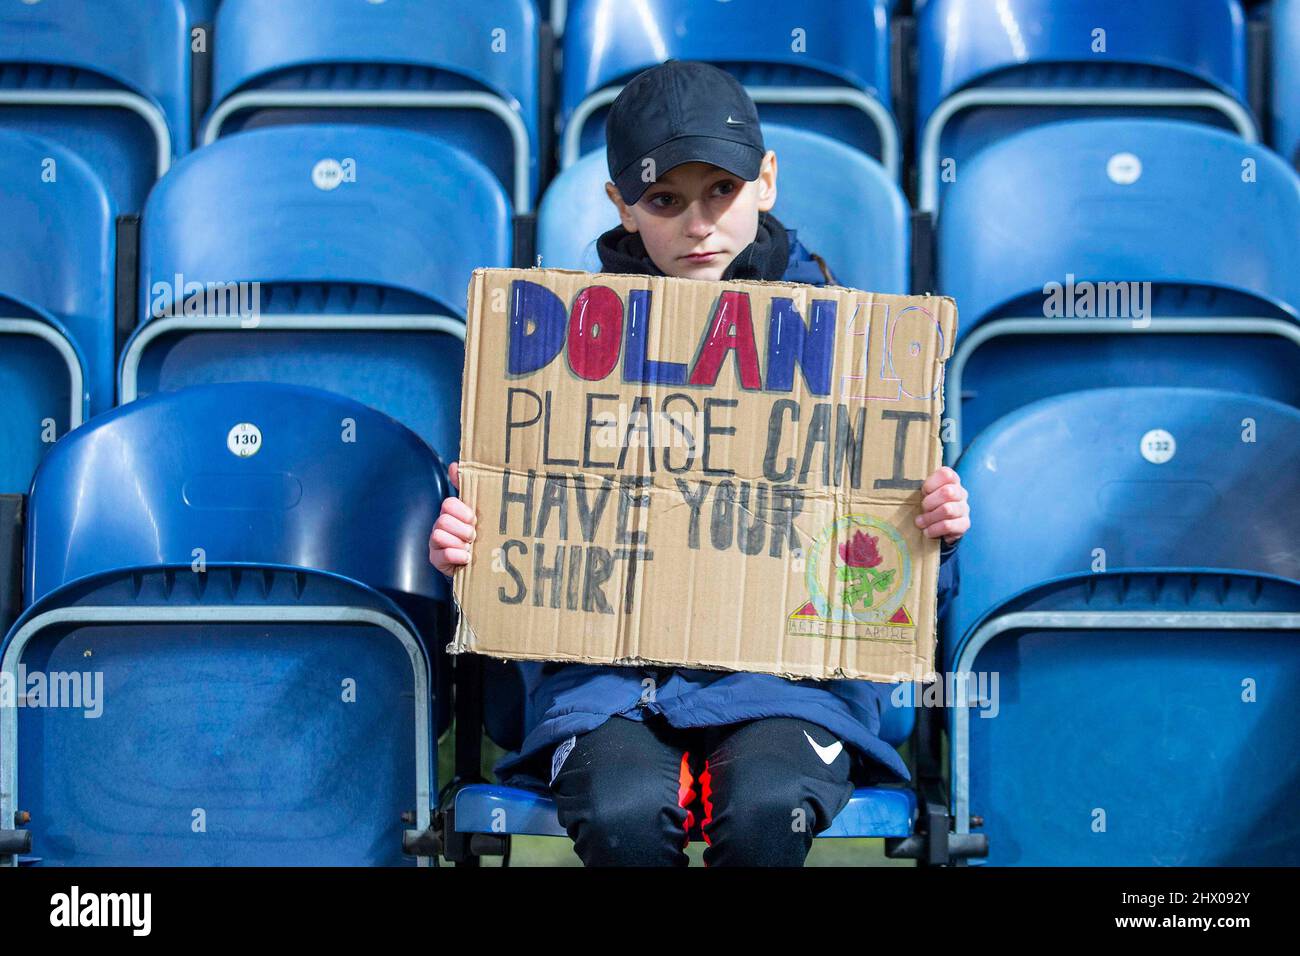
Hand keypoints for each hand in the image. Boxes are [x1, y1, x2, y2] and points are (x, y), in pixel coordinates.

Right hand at [428, 461, 476, 575]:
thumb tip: (454, 465)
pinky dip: (458, 556)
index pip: (448, 504)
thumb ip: (466, 487)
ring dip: (460, 544)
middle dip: (463, 530)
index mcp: (449, 513)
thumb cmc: (478, 536)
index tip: (474, 520)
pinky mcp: (436, 560)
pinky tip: (467, 558)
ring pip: (439, 536)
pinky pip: (443, 555)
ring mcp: (435, 544)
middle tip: (473, 537)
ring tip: (469, 548)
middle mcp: (439, 526)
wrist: (480, 563)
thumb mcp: (478, 511)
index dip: (463, 512)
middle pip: (443, 520)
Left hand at [915, 466, 969, 545]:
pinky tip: (927, 532)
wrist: (942, 528)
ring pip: (947, 509)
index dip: (931, 483)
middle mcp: (961, 493)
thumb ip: (921, 488)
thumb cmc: (930, 506)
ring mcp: (964, 508)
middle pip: (947, 492)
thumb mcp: (925, 494)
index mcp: (952, 481)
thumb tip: (902, 486)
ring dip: (930, 517)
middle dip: (929, 502)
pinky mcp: (964, 524)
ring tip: (920, 522)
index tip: (924, 492)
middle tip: (922, 509)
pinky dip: (934, 529)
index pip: (946, 474)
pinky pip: (948, 525)